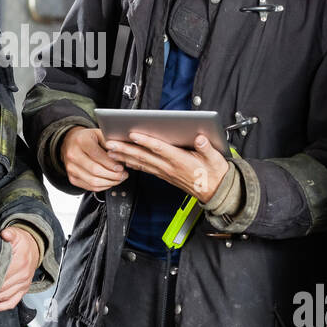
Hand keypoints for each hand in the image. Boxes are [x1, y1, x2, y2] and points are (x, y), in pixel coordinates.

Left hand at [0, 226, 41, 311]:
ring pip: (6, 297)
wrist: (34, 249)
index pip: (3, 274)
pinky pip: (13, 302)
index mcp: (20, 262)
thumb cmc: (23, 243)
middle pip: (3, 288)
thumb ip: (10, 233)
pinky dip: (2, 307)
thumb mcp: (16, 234)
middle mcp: (23, 275)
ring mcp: (23, 284)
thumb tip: (4, 234)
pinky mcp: (23, 290)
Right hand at [61, 126, 126, 192]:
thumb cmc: (87, 138)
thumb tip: (120, 153)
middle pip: (95, 170)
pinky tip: (109, 182)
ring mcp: (71, 168)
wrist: (70, 143)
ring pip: (93, 181)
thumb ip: (109, 142)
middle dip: (113, 175)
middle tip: (123, 175)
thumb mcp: (99, 133)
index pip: (97, 155)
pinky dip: (102, 186)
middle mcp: (73, 155)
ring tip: (118, 179)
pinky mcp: (72, 178)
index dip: (111, 163)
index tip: (121, 167)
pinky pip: (90, 187)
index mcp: (81, 141)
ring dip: (109, 182)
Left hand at [104, 132, 229, 203]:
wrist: (215, 192)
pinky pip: (146, 169)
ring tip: (111, 151)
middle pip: (144, 156)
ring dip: (125, 157)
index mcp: (181, 161)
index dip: (145, 141)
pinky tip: (124, 160)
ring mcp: (165, 172)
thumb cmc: (214, 173)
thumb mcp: (215, 159)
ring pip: (141, 163)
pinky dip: (133, 164)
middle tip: (110, 143)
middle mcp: (170, 167)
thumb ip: (207, 148)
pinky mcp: (165, 176)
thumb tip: (201, 138)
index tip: (133, 134)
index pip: (159, 149)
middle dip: (125, 149)